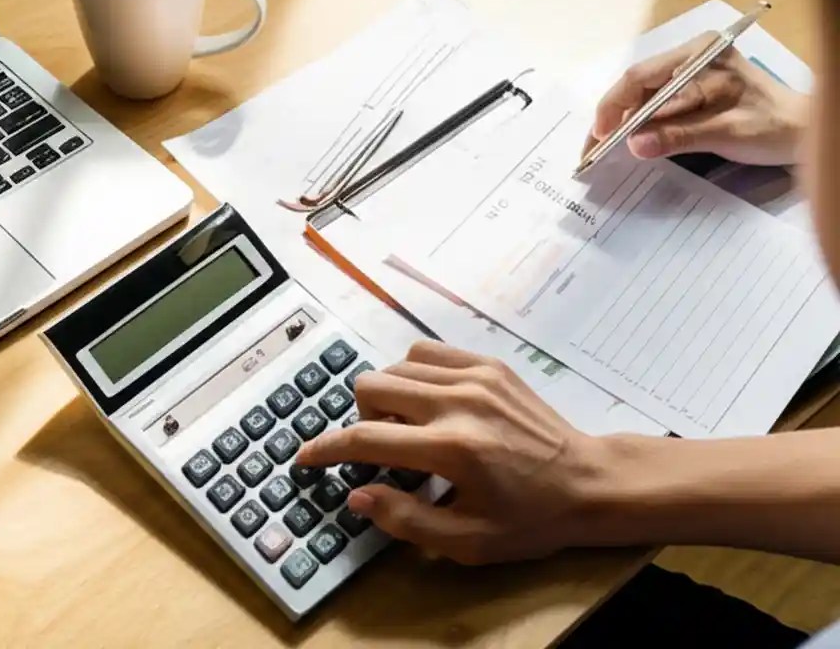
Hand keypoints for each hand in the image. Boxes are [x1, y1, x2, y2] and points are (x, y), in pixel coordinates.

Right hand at [296, 341, 607, 564]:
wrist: (589, 482)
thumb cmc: (529, 519)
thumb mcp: (467, 541)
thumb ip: (404, 519)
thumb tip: (356, 494)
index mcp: (449, 449)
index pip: (364, 438)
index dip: (325, 449)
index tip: (305, 457)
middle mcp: (457, 402)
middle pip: (371, 387)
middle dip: (361, 419)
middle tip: (382, 448)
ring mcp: (475, 376)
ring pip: (396, 366)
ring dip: (387, 395)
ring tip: (408, 425)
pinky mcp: (489, 364)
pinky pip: (427, 352)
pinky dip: (414, 373)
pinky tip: (428, 400)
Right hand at [589, 32, 807, 165]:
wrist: (803, 131)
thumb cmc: (772, 127)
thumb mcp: (725, 133)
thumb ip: (678, 136)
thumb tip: (634, 145)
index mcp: (700, 54)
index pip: (642, 76)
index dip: (616, 106)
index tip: (601, 137)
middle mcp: (692, 56)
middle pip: (638, 85)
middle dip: (614, 117)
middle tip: (594, 150)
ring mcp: (691, 71)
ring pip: (644, 96)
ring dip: (625, 123)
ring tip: (607, 150)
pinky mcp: (693, 88)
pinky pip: (657, 104)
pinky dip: (642, 124)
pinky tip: (632, 141)